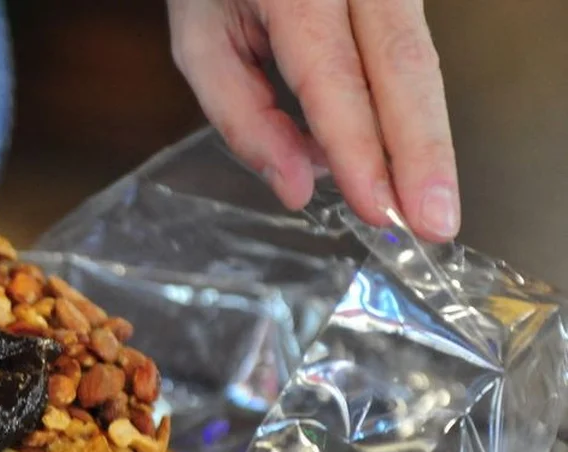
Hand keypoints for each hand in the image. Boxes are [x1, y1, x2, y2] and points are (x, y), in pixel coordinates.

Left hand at [168, 0, 458, 241]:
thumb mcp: (201, 42)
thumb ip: (241, 117)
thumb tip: (297, 188)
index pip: (334, 76)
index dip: (359, 148)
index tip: (376, 206)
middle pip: (406, 67)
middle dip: (424, 153)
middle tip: (434, 226)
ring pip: (422, 62)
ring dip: (424, 142)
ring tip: (423, 208)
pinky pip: (413, 55)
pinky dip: (405, 114)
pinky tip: (395, 163)